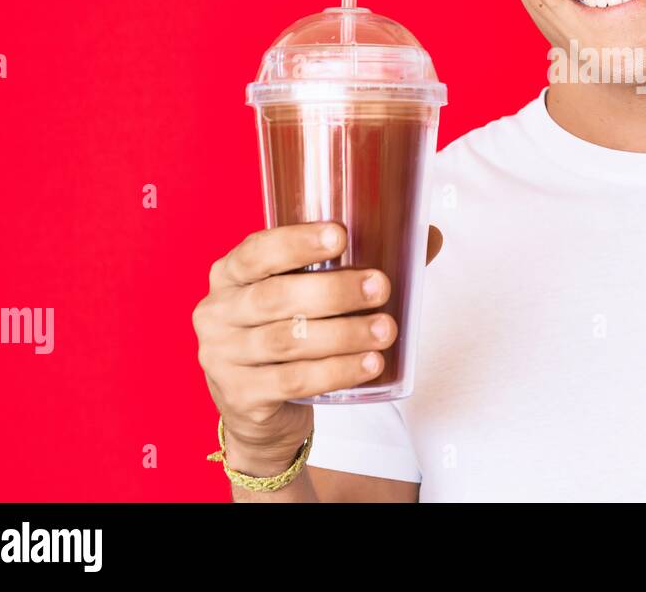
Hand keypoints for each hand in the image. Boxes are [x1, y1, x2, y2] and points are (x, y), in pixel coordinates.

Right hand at [192, 222, 444, 473]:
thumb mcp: (309, 295)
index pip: (257, 250)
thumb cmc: (292, 332)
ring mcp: (222, 357)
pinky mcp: (240, 396)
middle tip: (381, 287)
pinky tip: (370, 365)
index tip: (341, 236)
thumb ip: (360, 264)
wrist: (259, 409)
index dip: (296, 241)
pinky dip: (336, 372)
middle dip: (334, 290)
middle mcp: (217, 312)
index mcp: (230, 274)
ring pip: (288, 341)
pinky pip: (292, 381)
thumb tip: (428, 236)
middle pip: (276, 297)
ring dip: (344, 334)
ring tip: (386, 330)